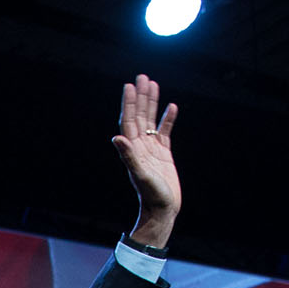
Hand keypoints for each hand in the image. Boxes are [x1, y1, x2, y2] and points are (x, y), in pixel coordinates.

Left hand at [110, 75, 180, 248]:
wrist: (162, 210)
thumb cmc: (152, 195)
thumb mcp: (140, 175)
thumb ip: (129, 156)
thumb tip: (116, 138)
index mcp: (133, 149)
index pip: (129, 120)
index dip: (129, 103)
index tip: (130, 85)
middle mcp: (140, 146)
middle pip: (139, 116)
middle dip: (140, 96)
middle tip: (141, 76)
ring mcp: (152, 149)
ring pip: (151, 120)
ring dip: (151, 103)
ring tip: (153, 84)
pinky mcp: (164, 154)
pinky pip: (165, 132)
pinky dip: (167, 119)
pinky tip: (171, 106)